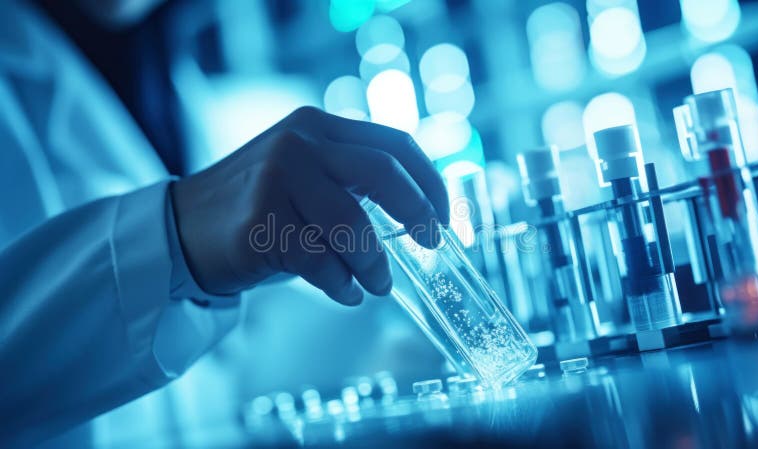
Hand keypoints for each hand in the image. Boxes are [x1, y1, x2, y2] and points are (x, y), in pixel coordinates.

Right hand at [170, 107, 449, 304]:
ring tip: (377, 284)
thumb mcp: (309, 177)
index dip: (430, 181)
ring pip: (353, 226)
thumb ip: (354, 183)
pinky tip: (346, 292)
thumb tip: (422, 215)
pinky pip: (320, 261)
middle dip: (418, 213)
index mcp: (318, 126)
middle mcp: (299, 142)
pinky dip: (342, 285)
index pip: (394, 144)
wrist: (184, 228)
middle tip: (430, 244)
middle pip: (382, 173)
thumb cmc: (260, 209)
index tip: (445, 216)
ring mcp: (277, 177)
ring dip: (375, 264)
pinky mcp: (259, 220)